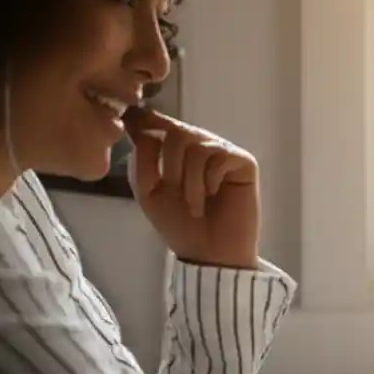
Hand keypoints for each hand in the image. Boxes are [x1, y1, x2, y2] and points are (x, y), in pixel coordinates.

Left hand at [123, 106, 260, 268]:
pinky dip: (207, 181)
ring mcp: (220, 150)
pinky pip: (216, 156)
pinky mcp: (242, 161)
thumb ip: (140, 158)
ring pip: (193, 142)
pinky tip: (212, 196)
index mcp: (171, 150)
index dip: (141, 120)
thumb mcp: (147, 191)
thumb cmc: (180, 225)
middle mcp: (196, 143)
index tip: (131, 124)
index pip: (152, 120)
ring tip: (195, 204)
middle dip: (167, 166)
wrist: (210, 253)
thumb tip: (137, 123)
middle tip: (173, 192)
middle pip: (171, 129)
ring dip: (188, 180)